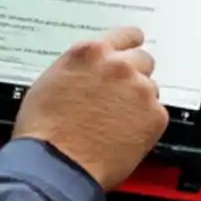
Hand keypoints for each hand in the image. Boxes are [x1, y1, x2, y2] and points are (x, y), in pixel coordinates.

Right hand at [12, 27, 168, 189]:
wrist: (56, 164)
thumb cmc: (44, 129)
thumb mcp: (52, 81)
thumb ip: (80, 67)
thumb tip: (90, 71)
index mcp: (92, 52)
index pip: (126, 35)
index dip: (129, 46)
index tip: (131, 51)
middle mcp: (119, 66)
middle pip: (143, 60)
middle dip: (134, 75)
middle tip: (121, 95)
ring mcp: (139, 90)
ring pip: (150, 89)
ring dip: (138, 100)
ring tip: (116, 122)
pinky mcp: (154, 117)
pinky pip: (156, 115)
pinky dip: (144, 124)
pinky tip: (123, 135)